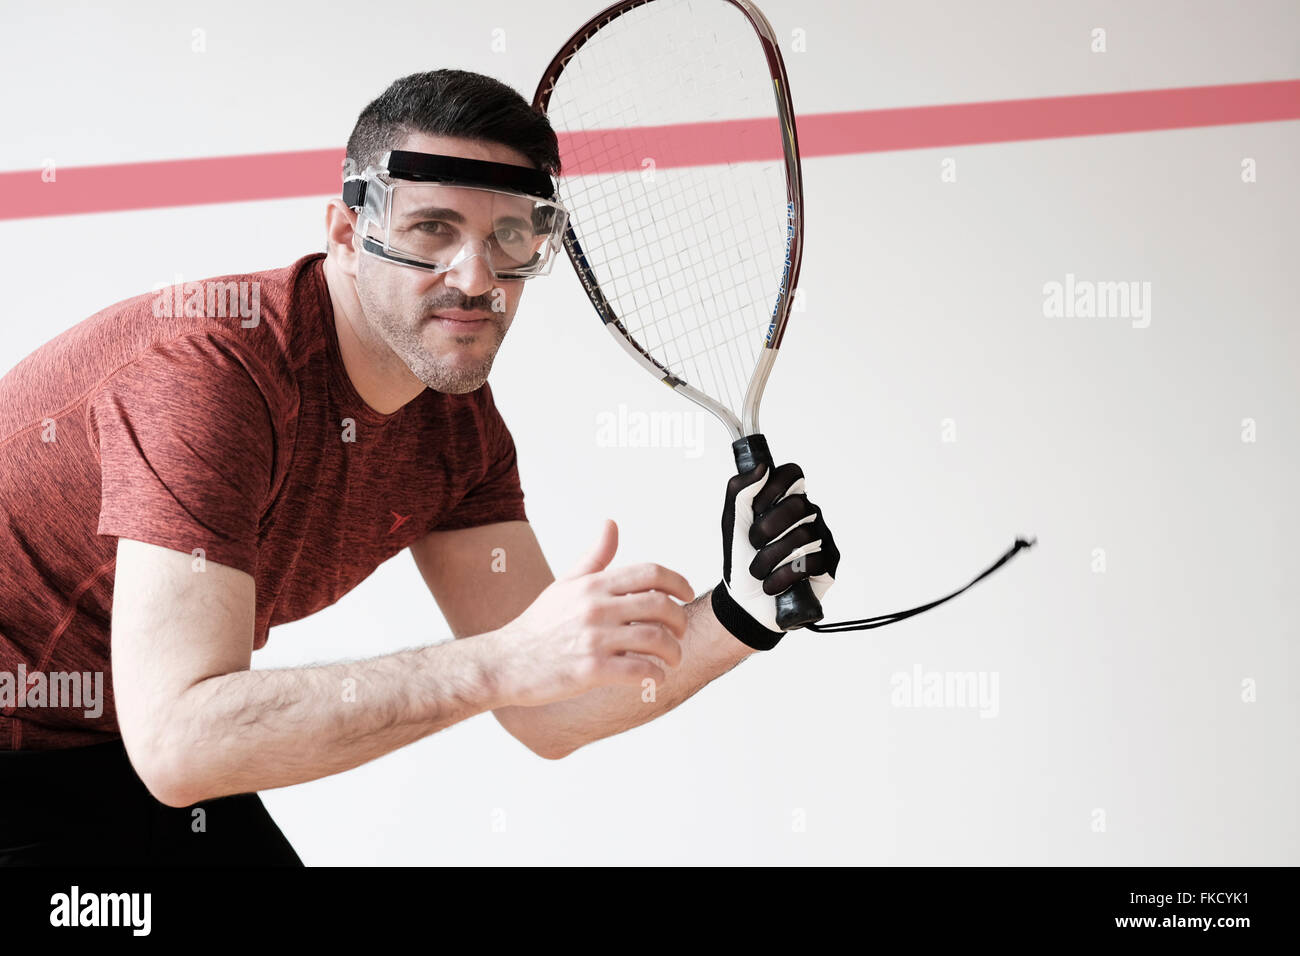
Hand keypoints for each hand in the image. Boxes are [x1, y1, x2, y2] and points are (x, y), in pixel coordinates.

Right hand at [485, 519, 693, 707]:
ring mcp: (594, 639)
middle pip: (661, 606)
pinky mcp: (591, 670)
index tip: (686, 595)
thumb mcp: (566, 584)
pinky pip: (639, 670)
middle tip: (680, 632)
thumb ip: (595, 557)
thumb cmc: (539, 625)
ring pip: (656, 640)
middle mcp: (596, 607)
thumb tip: (611, 524)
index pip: (650, 573)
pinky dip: (656, 675)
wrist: (505, 662)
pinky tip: (655, 677)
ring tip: (672, 659)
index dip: (678, 582)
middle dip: (680, 621)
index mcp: (593, 585)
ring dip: (674, 651)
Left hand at [713, 461, 839, 649]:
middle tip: (753, 544)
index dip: (774, 487)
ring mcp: (822, 538)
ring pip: (803, 535)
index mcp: (786, 500)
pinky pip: (812, 561)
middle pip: (799, 505)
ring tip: (759, 572)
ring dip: (770, 558)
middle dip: (767, 528)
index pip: (793, 474)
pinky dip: (783, 577)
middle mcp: (809, 515)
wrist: (745, 601)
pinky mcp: (829, 564)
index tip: (755, 509)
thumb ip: (740, 490)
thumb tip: (762, 467)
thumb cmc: (740, 559)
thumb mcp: (732, 522)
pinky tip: (773, 586)